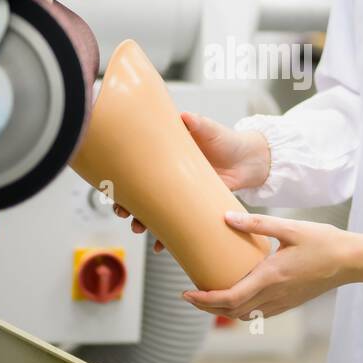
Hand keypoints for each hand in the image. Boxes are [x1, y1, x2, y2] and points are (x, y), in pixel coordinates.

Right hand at [112, 111, 271, 252]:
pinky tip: (161, 246)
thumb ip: (197, 124)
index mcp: (167, 155)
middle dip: (128, 204)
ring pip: (156, 209)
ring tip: (139, 229)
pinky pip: (176, 223)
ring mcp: (180, 193)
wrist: (249, 160)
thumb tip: (184, 116)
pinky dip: (168, 236)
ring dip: (144, 221)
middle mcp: (169, 176)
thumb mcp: (210, 130)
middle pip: (141, 191)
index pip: (138, 166)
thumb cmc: (226, 140)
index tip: (114, 186)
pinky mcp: (193, 207)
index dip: (123, 176)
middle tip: (123, 212)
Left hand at [183, 212, 362, 319]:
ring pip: (244, 315)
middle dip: (206, 306)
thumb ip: (256, 224)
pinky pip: (258, 313)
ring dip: (222, 309)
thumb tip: (226, 218)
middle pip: (231, 311)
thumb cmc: (323, 241)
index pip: (228, 297)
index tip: (186, 293)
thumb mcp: (290, 228)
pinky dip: (240, 309)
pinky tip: (236, 295)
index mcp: (270, 277)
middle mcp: (274, 296)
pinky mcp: (289, 303)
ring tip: (208, 295)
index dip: (204, 299)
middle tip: (189, 296)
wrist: (351, 261)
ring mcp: (282, 303)